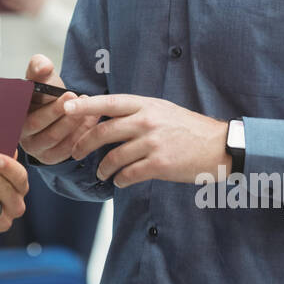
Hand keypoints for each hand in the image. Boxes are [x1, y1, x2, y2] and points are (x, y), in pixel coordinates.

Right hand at [18, 54, 101, 164]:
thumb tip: (42, 66)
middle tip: (84, 101)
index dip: (51, 109)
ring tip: (91, 109)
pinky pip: (67, 150)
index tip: (71, 94)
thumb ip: (39, 67)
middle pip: (44, 130)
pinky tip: (92, 120)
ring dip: (76, 124)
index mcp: (15, 116)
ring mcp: (35, 149)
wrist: (55, 108)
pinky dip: (81, 135)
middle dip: (66, 116)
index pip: (30, 117)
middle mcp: (21, 136)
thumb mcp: (42, 77)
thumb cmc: (45, 92)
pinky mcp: (49, 158)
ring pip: (57, 141)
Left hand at [62, 94, 229, 186]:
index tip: (65, 108)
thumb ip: (135, 112)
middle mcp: (146, 121)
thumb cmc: (187, 128)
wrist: (219, 146)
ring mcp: (153, 143)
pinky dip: (120, 180)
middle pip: (103, 131)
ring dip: (103, 168)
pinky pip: (129, 174)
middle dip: (83, 144)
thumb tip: (104, 117)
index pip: (107, 102)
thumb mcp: (161, 109)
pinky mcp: (159, 164)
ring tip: (102, 173)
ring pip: (113, 157)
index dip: (84, 105)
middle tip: (75, 153)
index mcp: (145, 104)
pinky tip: (119, 182)